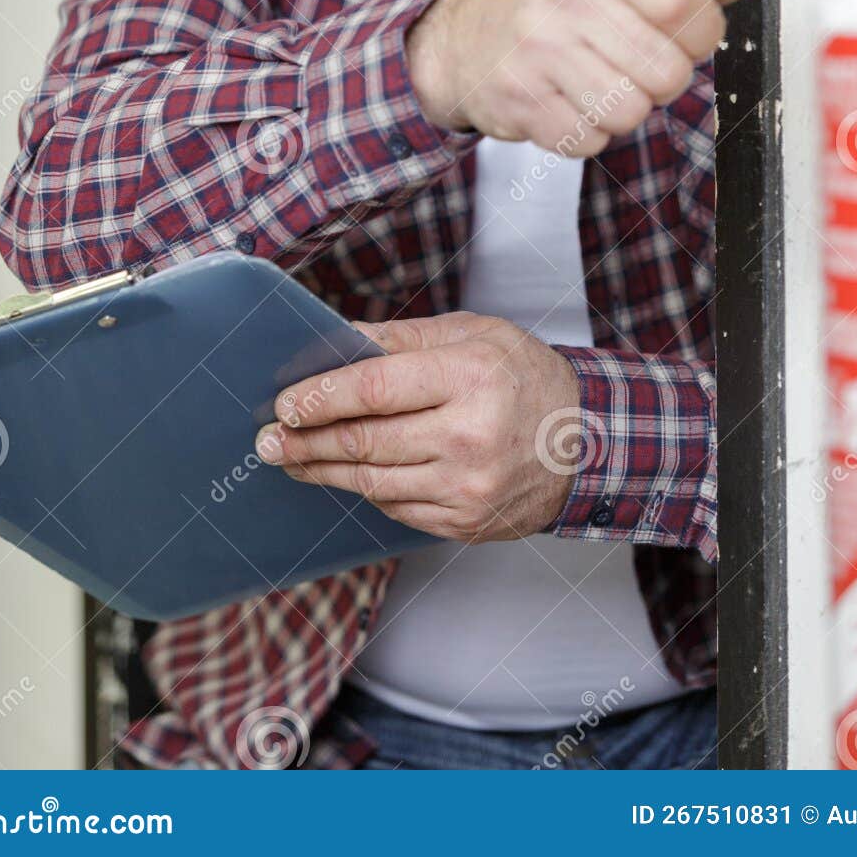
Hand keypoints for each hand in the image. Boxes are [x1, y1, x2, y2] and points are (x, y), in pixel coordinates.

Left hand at [255, 311, 581, 540]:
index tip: (286, 402)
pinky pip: (397, 508)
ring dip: (323, 471)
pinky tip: (345, 475)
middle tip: (268, 439)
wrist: (588, 442)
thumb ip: (403, 338)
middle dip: (306, 441)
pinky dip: (366, 489)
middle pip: (365, 442)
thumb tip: (337, 337)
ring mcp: (467, 488)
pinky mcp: (465, 523)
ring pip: (373, 482)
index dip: (321, 396)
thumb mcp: (474, 333)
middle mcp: (469, 436)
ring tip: (291, 459)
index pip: (375, 388)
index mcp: (470, 376)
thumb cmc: (526, 376)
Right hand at [406, 0, 751, 151]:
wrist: (463, 34)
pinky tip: (568, 99)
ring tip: (600, 80)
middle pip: (666, 70)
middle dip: (665, 77)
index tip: (690, 33)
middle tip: (639, 61)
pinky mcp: (519, 102)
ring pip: (632, 113)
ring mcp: (536, 51)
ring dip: (627, 106)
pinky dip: (588, 130)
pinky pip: (590, 141)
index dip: (702, 29)